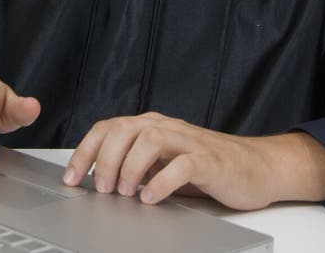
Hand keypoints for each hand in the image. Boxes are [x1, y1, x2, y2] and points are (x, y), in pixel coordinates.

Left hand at [63, 112, 324, 209]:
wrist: (253, 167)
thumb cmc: (204, 167)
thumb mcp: (162, 164)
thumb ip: (135, 165)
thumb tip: (97, 181)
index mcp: (150, 126)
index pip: (108, 128)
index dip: (85, 151)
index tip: (70, 178)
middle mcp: (166, 127)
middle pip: (125, 129)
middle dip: (105, 159)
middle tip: (101, 189)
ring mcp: (188, 141)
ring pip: (150, 139)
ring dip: (130, 167)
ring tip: (124, 192)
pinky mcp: (208, 160)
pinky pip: (182, 165)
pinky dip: (162, 181)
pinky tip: (151, 198)